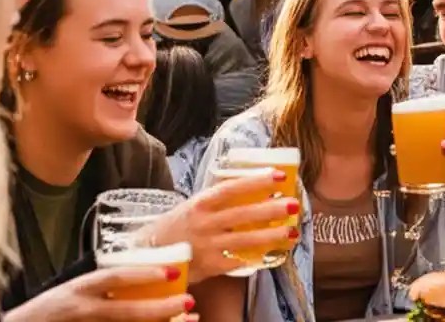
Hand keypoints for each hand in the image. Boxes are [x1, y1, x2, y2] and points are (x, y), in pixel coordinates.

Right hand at [3, 266, 193, 321]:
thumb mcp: (74, 291)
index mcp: (81, 289)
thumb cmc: (52, 310)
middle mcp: (83, 310)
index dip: (144, 274)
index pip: (116, 278)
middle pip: (127, 311)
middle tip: (189, 300)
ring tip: (189, 321)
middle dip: (161, 308)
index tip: (171, 272)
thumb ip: (103, 286)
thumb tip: (143, 277)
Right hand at [146, 170, 298, 283]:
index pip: (232, 188)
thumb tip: (254, 183)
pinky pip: (238, 261)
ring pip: (245, 240)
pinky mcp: (210, 267)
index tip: (279, 176)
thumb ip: (220, 197)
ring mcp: (207, 246)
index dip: (257, 181)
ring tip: (291, 231)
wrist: (151, 252)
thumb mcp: (194, 204)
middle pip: (243, 215)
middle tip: (293, 204)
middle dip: (270, 210)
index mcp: (201, 203)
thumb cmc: (179, 224)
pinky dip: (256, 258)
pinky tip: (273, 253)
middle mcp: (204, 223)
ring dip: (271, 236)